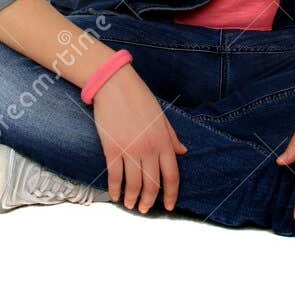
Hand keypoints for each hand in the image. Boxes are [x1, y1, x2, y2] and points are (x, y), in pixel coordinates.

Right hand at [92, 64, 187, 213]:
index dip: (171, 194)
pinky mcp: (112, 149)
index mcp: (163, 141)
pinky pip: (115, 176)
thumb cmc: (139, 98)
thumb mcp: (161, 116)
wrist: (115, 85)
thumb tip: (183, 152)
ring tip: (129, 204)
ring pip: (133, 184)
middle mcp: (149, 149)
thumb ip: (172, 136)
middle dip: (149, 201)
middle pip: (152, 184)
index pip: (172, 175)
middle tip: (144, 209)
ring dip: (132, 198)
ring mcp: (130, 150)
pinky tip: (115, 194)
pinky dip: (115, 189)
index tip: (168, 206)